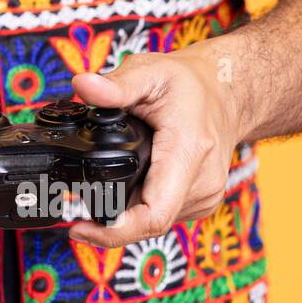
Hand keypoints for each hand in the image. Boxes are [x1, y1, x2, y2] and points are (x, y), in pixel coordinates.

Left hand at [68, 47, 241, 248]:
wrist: (229, 93)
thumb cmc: (190, 84)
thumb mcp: (151, 72)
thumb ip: (117, 84)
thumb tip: (82, 85)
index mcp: (188, 153)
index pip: (153, 214)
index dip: (114, 231)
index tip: (80, 229)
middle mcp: (202, 182)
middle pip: (147, 222)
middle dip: (108, 221)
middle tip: (72, 209)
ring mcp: (205, 195)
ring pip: (154, 221)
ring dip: (124, 215)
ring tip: (94, 194)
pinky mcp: (202, 200)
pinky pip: (164, 214)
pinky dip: (139, 208)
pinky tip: (121, 190)